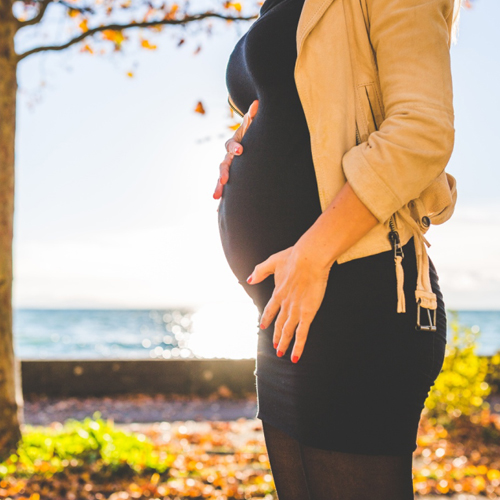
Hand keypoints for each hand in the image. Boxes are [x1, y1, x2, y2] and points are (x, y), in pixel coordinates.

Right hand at [213, 99, 258, 199]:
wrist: (244, 145)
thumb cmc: (251, 136)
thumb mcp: (252, 127)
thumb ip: (253, 117)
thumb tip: (257, 102)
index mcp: (234, 144)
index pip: (232, 145)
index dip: (236, 147)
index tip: (241, 151)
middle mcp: (228, 158)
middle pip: (223, 165)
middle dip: (223, 173)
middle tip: (224, 181)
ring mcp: (227, 169)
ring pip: (221, 179)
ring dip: (218, 188)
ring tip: (216, 198)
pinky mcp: (229, 180)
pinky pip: (225, 190)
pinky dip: (223, 200)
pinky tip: (218, 211)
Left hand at [246, 243, 330, 362]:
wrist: (309, 259)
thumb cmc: (294, 257)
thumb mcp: (273, 261)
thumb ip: (260, 271)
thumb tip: (249, 279)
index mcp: (278, 292)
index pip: (270, 309)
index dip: (267, 319)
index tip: (263, 326)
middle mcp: (285, 304)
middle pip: (279, 324)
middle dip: (276, 335)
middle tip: (274, 346)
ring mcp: (296, 310)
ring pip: (288, 332)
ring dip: (284, 343)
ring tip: (281, 352)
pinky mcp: (307, 313)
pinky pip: (302, 334)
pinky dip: (298, 346)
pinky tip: (295, 356)